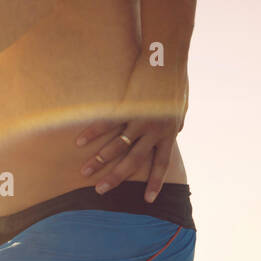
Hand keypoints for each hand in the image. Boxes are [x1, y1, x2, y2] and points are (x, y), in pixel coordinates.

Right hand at [76, 67, 187, 201]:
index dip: (155, 182)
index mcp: (168, 134)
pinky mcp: (125, 106)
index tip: (148, 199)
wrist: (167, 61)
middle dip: (117, 178)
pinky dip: (93, 132)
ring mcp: (138, 119)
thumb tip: (174, 135)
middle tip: (101, 191)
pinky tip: (80, 142)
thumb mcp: (180, 110)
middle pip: (133, 161)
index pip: (161, 164)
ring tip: (85, 172)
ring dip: (99, 160)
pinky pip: (106, 123)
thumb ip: (175, 126)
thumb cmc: (176, 85)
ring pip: (116, 146)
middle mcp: (153, 131)